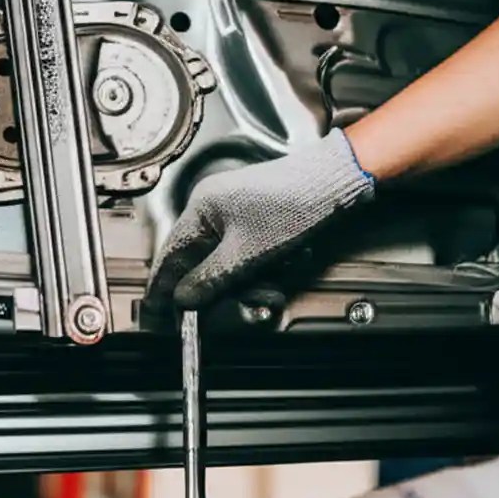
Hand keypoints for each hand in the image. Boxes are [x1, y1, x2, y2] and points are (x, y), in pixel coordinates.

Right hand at [145, 130, 375, 311]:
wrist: (336, 183)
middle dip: (226, 290)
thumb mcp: (247, 254)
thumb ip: (210, 280)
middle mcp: (214, 210)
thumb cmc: (294, 206)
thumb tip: (182, 300)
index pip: (171, 255)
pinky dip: (266, 270)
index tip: (162, 314)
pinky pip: (250, 257)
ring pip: (230, 265)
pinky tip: (286, 268)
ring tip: (275, 288)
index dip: (165, 288)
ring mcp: (237, 216)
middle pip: (203, 265)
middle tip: (245, 305)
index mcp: (201, 208)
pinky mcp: (260, 223)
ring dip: (251, 284)